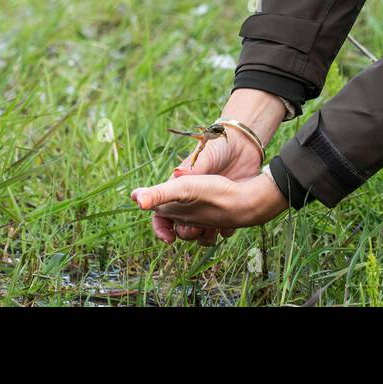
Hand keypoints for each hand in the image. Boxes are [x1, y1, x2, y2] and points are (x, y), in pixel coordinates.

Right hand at [147, 89, 286, 246]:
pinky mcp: (229, 207)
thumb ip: (168, 186)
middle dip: (186, 234)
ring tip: (213, 230)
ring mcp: (211, 206)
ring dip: (206, 237)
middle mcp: (192, 201)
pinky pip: (223, 229)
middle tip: (195, 229)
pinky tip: (230, 223)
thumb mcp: (192, 169)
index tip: (168, 238)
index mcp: (178, 191)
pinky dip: (225, 230)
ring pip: (202, 233)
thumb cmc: (215, 153)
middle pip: (182, 229)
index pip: (162, 215)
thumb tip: (138, 199)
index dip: (161, 229)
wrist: (244, 145)